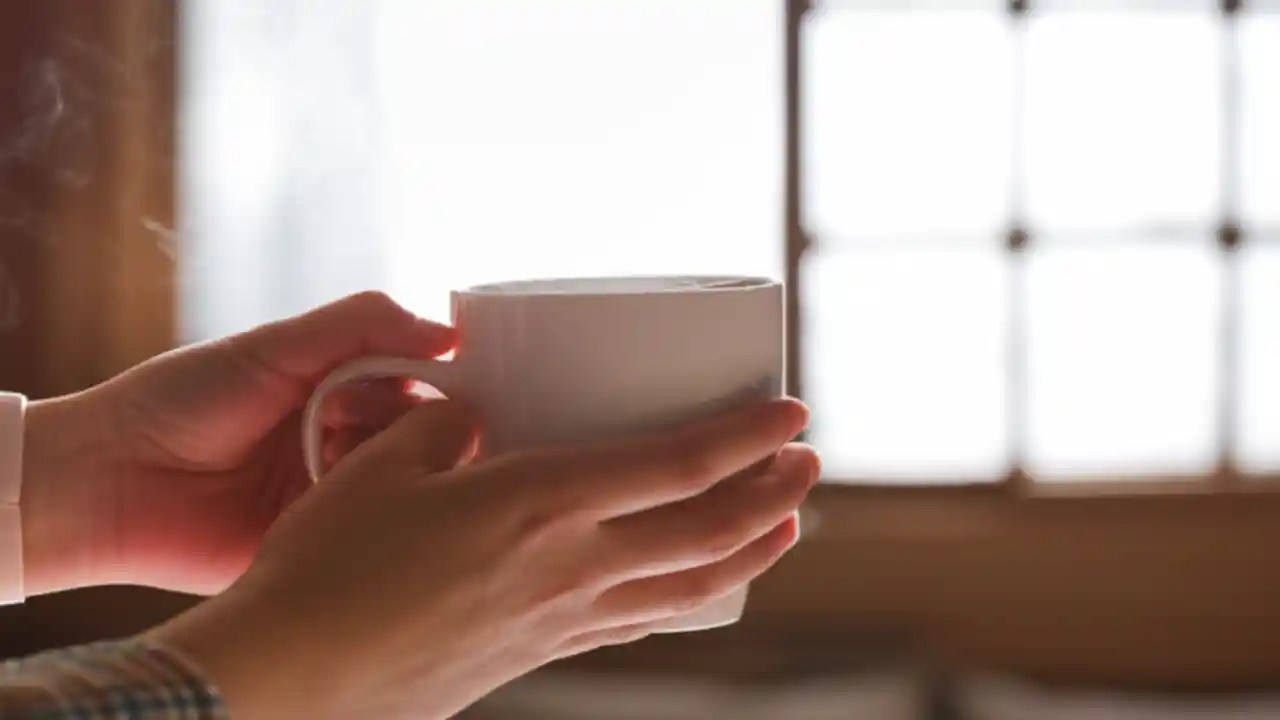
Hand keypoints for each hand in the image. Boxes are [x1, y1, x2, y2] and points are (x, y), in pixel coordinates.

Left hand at [21, 292, 453, 595]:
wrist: (107, 482)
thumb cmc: (179, 401)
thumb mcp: (274, 346)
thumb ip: (360, 326)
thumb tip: (448, 332)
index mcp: (336, 391)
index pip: (416, 382)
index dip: (435, 379)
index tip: (454, 380)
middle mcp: (342, 443)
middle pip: (417, 432)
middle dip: (409, 423)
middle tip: (375, 423)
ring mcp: (332, 496)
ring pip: (401, 481)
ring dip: (388, 468)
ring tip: (348, 459)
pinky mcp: (318, 547)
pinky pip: (368, 534)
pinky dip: (371, 516)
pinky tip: (360, 505)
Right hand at [150, 398, 816, 719]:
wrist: (294, 678)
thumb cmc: (327, 567)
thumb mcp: (385, 465)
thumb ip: (447, 428)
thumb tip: (477, 421)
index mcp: (541, 501)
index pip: (678, 465)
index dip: (746, 437)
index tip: (794, 413)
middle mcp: (570, 564)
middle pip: (707, 530)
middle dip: (772, 495)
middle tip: (807, 465)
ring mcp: (561, 618)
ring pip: (689, 585)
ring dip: (748, 551)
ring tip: (784, 527)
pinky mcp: (538, 653)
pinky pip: (639, 620)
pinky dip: (687, 597)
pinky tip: (692, 585)